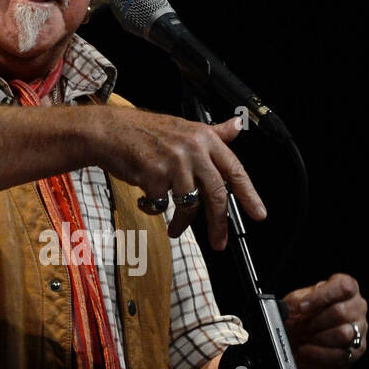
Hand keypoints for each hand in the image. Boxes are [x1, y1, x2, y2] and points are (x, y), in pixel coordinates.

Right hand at [89, 109, 265, 249]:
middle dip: (219, 223)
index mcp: (204, 138)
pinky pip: (161, 205)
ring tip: (175, 229)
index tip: (259, 214)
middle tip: (220, 242)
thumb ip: (213, 133)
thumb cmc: (146, 132)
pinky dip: (153, 209)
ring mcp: (173, 162)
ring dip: (181, 223)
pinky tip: (145, 200)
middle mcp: (192, 149)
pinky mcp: (153, 175)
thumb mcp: (185, 128)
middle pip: (216, 194)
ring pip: (189, 205)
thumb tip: (237, 126)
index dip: (249, 195)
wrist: (109, 131)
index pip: (234, 170)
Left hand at [282, 273, 367, 368]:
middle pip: (341, 312)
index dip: (321, 297)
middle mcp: (357, 306)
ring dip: (317, 338)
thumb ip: (298, 301)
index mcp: (346, 287)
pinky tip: (305, 350)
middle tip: (299, 326)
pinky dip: (318, 354)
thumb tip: (299, 306)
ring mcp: (360, 329)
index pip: (343, 287)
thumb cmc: (300, 315)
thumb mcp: (295, 302)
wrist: (297, 338)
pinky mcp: (357, 350)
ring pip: (343, 334)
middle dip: (314, 321)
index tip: (301, 307)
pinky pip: (340, 354)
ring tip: (302, 338)